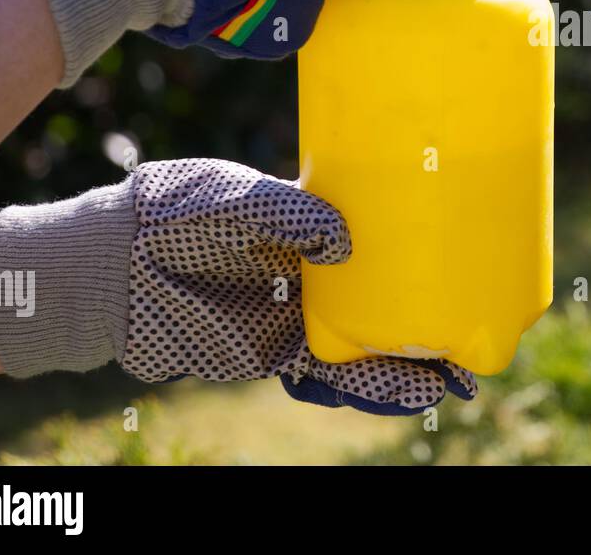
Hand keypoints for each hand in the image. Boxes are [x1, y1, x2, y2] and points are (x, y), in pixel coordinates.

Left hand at [0, 159, 475, 414]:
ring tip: (452, 381)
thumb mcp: (234, 198)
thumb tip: (349, 243)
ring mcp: (295, 317)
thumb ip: (290, 214)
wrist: (112, 268)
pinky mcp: (272, 354)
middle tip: (478, 337)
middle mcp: (312, 275)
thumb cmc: (173, 214)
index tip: (467, 262)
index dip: (420, 255)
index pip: (379, 241)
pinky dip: (366, 387)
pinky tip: (404, 393)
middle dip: (429, 322)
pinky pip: (328, 376)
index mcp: (310, 228)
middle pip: (384, 301)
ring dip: (408, 367)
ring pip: (365, 347)